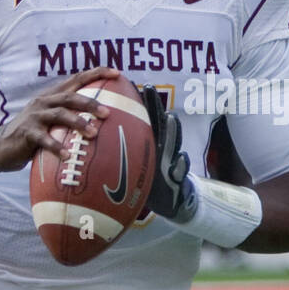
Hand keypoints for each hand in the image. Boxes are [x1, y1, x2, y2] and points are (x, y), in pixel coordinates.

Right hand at [0, 67, 116, 171]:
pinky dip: (56, 147)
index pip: (77, 79)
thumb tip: (105, 123)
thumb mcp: (53, 121)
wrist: (3, 146)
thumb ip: (72, 118)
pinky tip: (68, 155)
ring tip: (93, 134)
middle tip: (107, 113)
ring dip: (77, 123)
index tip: (117, 74)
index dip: (96, 74)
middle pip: (70, 96)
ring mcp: (35, 116)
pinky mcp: (27, 132)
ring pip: (59, 114)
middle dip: (90, 103)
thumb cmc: (36, 133)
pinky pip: (44, 139)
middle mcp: (44, 101)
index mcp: (53, 95)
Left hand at [140, 84, 195, 220]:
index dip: (144, 103)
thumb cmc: (150, 185)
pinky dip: (181, 164)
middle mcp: (163, 150)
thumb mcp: (139, 169)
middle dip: (156, 107)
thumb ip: (129, 155)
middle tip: (149, 88)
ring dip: (172, 130)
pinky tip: (180, 159)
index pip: (148, 121)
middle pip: (160, 124)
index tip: (136, 86)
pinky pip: (181, 170)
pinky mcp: (178, 179)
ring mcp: (172, 163)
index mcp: (152, 147)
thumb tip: (107, 143)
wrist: (171, 203)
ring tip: (170, 117)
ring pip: (173, 143)